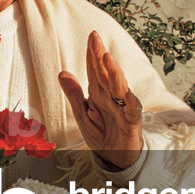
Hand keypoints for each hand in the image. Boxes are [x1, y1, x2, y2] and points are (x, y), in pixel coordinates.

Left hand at [58, 31, 143, 170]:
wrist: (114, 157)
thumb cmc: (101, 134)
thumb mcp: (82, 114)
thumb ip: (74, 94)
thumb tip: (62, 73)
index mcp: (99, 93)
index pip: (96, 70)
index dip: (93, 54)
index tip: (92, 36)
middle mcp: (112, 96)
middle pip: (106, 73)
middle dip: (101, 55)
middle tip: (95, 38)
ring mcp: (123, 107)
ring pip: (119, 86)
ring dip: (114, 72)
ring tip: (107, 58)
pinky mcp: (131, 122)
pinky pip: (132, 110)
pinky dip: (130, 101)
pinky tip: (126, 92)